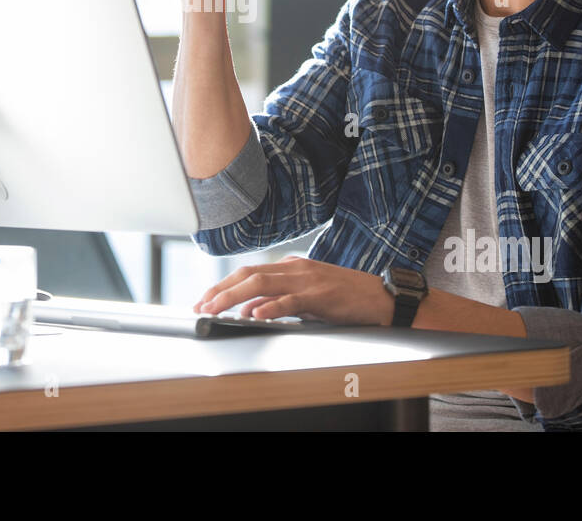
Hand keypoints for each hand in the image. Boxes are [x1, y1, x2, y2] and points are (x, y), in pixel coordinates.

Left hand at [193, 255, 393, 325]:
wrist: (380, 298)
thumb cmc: (345, 299)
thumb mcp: (306, 298)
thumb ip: (279, 301)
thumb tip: (249, 310)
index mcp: (290, 267)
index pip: (248, 272)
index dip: (223, 285)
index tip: (205, 299)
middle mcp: (295, 268)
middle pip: (248, 274)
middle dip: (220, 290)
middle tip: (201, 306)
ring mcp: (307, 279)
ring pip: (262, 283)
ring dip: (234, 297)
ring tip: (216, 309)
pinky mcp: (321, 295)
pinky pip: (291, 300)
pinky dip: (271, 307)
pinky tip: (255, 315)